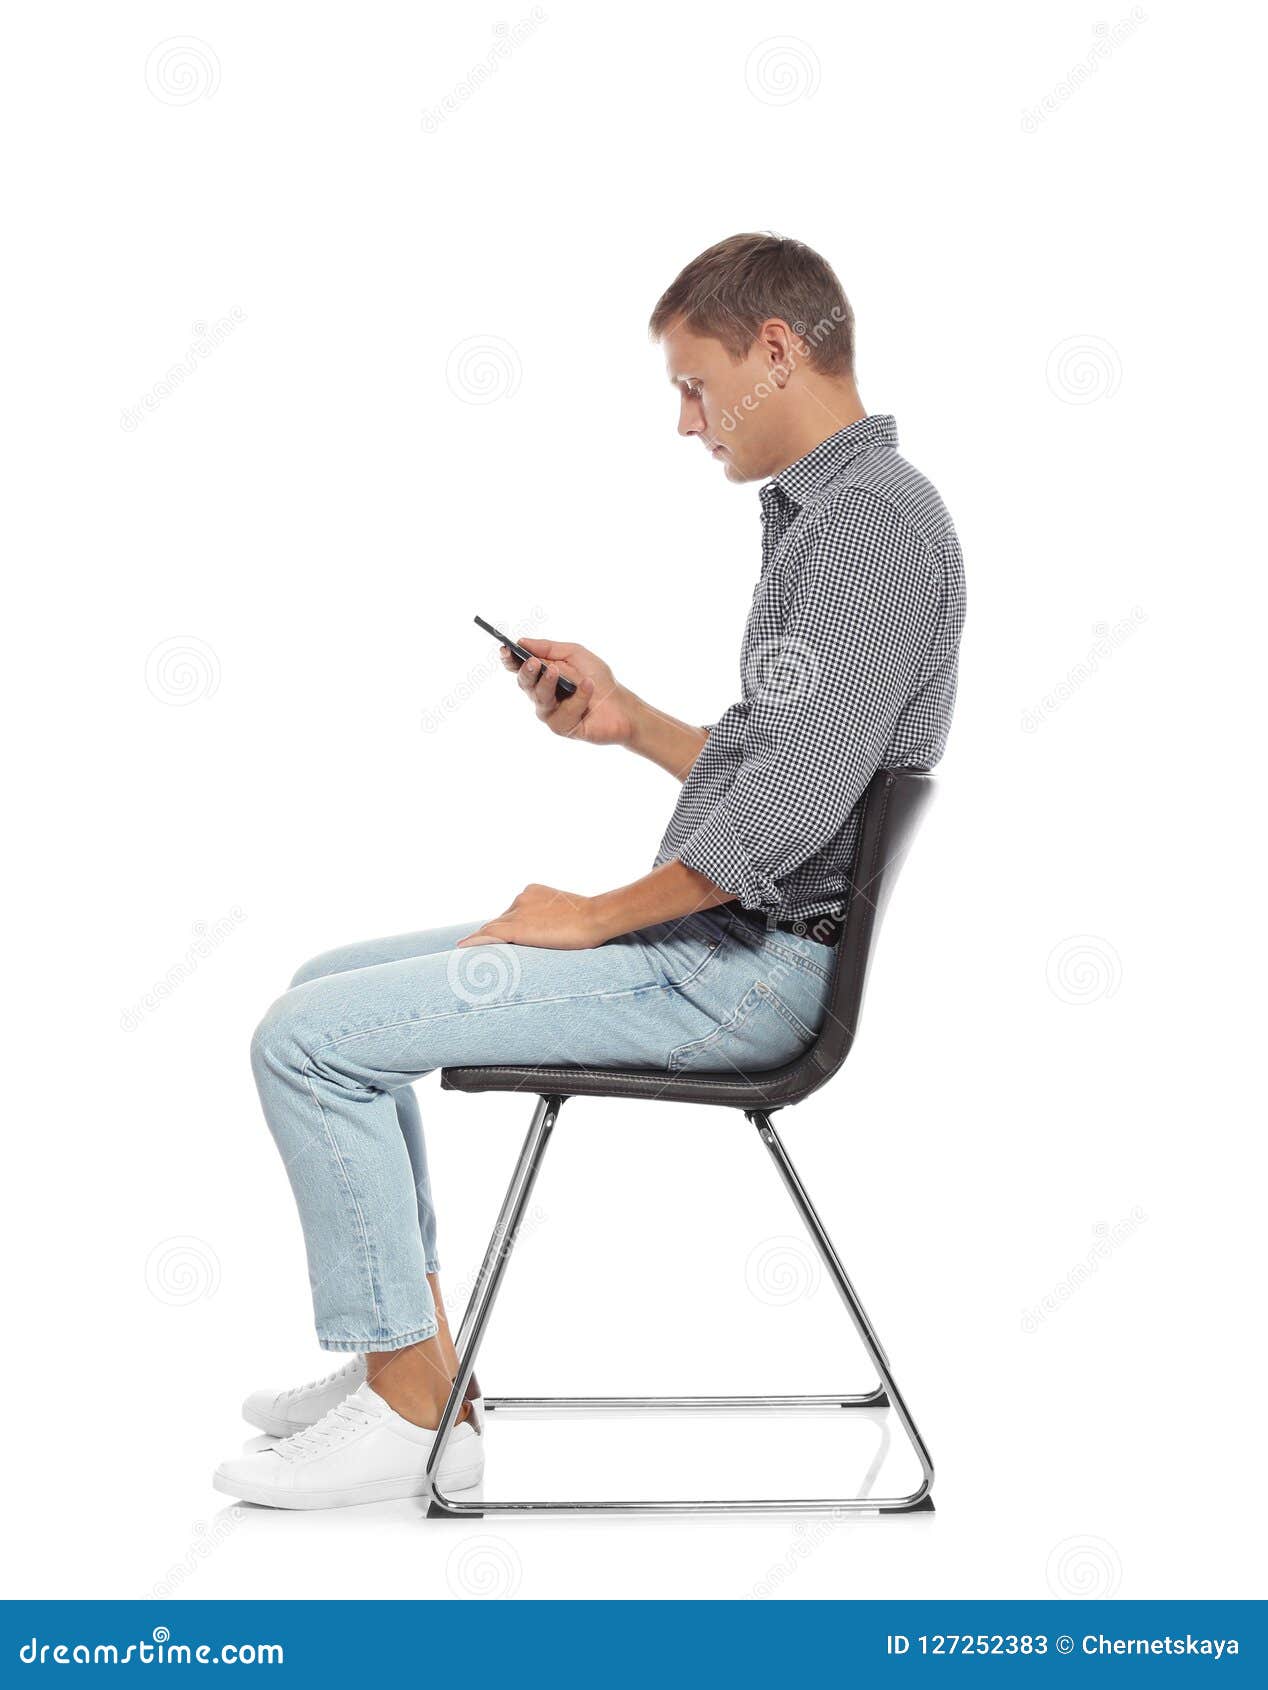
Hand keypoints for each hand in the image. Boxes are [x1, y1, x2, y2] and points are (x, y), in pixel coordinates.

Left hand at [457, 883, 606, 949]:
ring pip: (492, 929)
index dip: (503, 930)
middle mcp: (521, 898)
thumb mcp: (567, 915)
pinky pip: (489, 935)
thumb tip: (551, 935)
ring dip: (482, 943)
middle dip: (490, 937)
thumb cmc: (590, 920)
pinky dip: (474, 942)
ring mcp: (518, 911)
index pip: (512, 914)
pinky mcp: (516, 927)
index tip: (495, 942)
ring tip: (469, 958)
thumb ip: (551, 921)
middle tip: (476, 952)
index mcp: (532, 892)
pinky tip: (461, 948)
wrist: (596, 917)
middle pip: (499, 922)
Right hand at [501, 638, 639, 746]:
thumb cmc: (598, 678)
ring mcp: (551, 713)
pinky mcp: (563, 728)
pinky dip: (578, 698)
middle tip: (533, 662)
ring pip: (541, 700)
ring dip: (547, 684)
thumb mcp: (575, 655)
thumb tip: (522, 642)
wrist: (622, 705)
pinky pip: (564, 713)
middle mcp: (542, 695)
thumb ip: (549, 648)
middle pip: (525, 684)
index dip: (509, 660)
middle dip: (527, 672)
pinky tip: (588, 687)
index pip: (519, 669)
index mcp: (542, 676)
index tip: (506, 650)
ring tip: (556, 672)